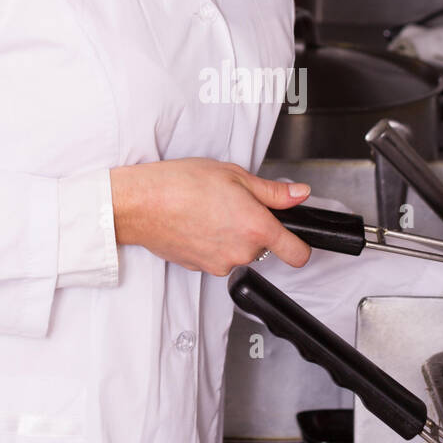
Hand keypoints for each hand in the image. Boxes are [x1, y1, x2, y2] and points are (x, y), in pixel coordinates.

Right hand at [109, 158, 312, 274]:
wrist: (140, 203)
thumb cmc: (181, 184)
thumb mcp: (233, 174)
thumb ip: (272, 191)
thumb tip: (299, 194)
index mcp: (256, 227)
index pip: (298, 254)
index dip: (301, 245)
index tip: (296, 237)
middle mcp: (241, 252)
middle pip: (263, 247)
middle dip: (252, 228)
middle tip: (230, 203)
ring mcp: (219, 264)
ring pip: (237, 251)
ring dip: (230, 235)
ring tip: (207, 210)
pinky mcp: (199, 268)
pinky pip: (215, 256)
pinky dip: (210, 242)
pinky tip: (194, 222)